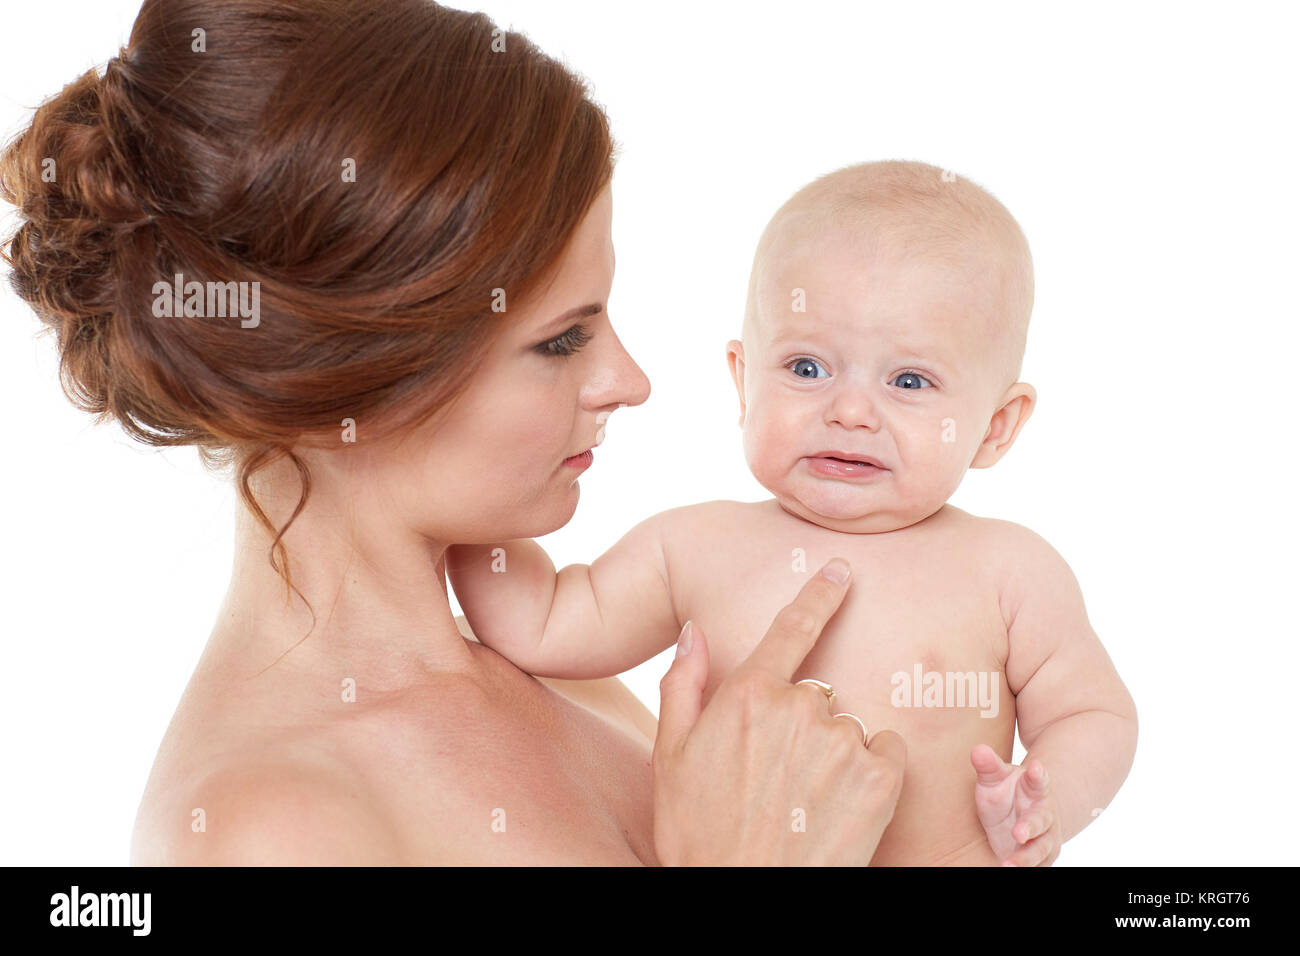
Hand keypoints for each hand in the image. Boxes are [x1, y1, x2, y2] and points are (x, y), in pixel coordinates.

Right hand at [652, 558, 906, 865]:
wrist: (742, 896)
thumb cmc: (699, 833)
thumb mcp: (669, 758)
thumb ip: (683, 684)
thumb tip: (694, 630)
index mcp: (747, 694)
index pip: (792, 627)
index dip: (820, 594)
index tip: (840, 568)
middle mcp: (799, 706)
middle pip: (818, 691)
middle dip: (805, 722)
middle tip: (779, 776)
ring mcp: (843, 740)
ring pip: (851, 725)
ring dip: (836, 752)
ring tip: (807, 800)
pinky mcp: (880, 778)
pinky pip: (887, 752)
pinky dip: (872, 773)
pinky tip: (840, 806)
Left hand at [971, 745, 1061, 865]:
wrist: (1021, 818)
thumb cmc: (1005, 793)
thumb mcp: (994, 778)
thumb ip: (988, 766)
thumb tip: (977, 750)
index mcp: (1035, 788)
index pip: (1039, 780)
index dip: (1038, 775)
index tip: (1035, 767)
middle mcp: (1045, 813)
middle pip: (1041, 820)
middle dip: (1031, 827)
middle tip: (1018, 833)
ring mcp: (1046, 836)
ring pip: (1040, 848)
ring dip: (1026, 858)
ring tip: (1007, 864)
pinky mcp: (1043, 857)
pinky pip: (1037, 865)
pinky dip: (1027, 869)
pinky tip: (1009, 869)